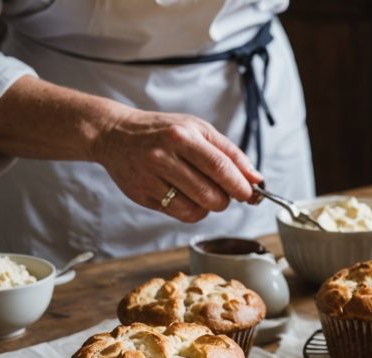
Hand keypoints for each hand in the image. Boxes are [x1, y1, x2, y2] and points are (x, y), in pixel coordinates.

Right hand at [91, 108, 262, 222]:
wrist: (115, 134)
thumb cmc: (164, 132)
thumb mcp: (199, 129)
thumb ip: (230, 153)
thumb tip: (256, 179)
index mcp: (182, 136)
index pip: (220, 167)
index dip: (241, 186)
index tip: (251, 193)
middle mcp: (164, 157)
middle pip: (211, 194)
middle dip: (226, 199)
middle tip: (225, 191)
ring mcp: (151, 178)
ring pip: (196, 209)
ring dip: (209, 206)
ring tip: (204, 191)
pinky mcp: (142, 195)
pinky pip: (180, 214)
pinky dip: (192, 211)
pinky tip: (187, 196)